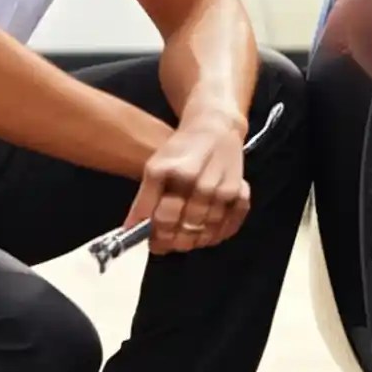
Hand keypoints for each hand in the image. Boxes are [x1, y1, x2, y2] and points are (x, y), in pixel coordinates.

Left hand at [123, 121, 250, 253]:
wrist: (215, 127)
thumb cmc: (182, 149)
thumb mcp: (156, 167)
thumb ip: (144, 199)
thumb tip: (130, 229)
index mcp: (174, 172)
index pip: (163, 218)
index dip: (156, 236)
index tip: (152, 242)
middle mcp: (200, 181)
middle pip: (186, 227)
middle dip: (174, 241)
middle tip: (167, 244)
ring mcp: (223, 188)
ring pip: (207, 231)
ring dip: (194, 241)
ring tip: (184, 239)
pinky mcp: (241, 192)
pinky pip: (229, 226)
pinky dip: (216, 235)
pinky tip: (205, 234)